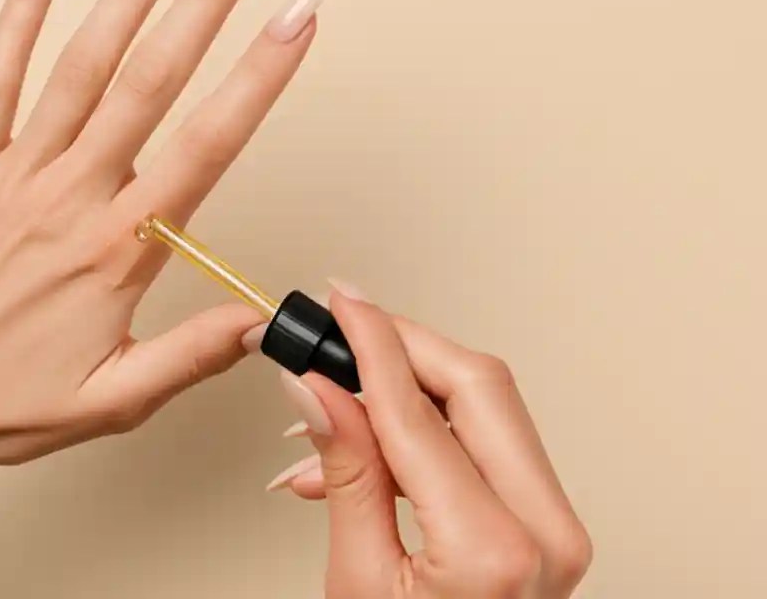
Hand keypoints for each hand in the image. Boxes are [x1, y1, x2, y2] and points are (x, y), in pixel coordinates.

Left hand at [0, 0, 315, 479]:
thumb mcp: (109, 402)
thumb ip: (189, 356)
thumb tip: (257, 321)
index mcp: (114, 250)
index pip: (205, 145)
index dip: (259, 74)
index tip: (298, 16)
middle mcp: (67, 196)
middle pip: (150, 78)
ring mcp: (13, 174)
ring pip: (80, 64)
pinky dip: (16, 21)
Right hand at [270, 285, 591, 597]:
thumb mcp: (357, 580)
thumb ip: (345, 471)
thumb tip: (318, 389)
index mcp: (494, 550)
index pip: (419, 411)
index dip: (370, 345)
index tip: (338, 304)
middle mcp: (546, 531)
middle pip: (478, 385)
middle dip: (403, 344)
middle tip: (345, 321)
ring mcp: (556, 527)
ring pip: (487, 406)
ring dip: (407, 389)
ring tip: (331, 406)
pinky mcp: (546, 524)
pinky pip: (487, 444)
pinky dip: (425, 431)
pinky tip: (365, 443)